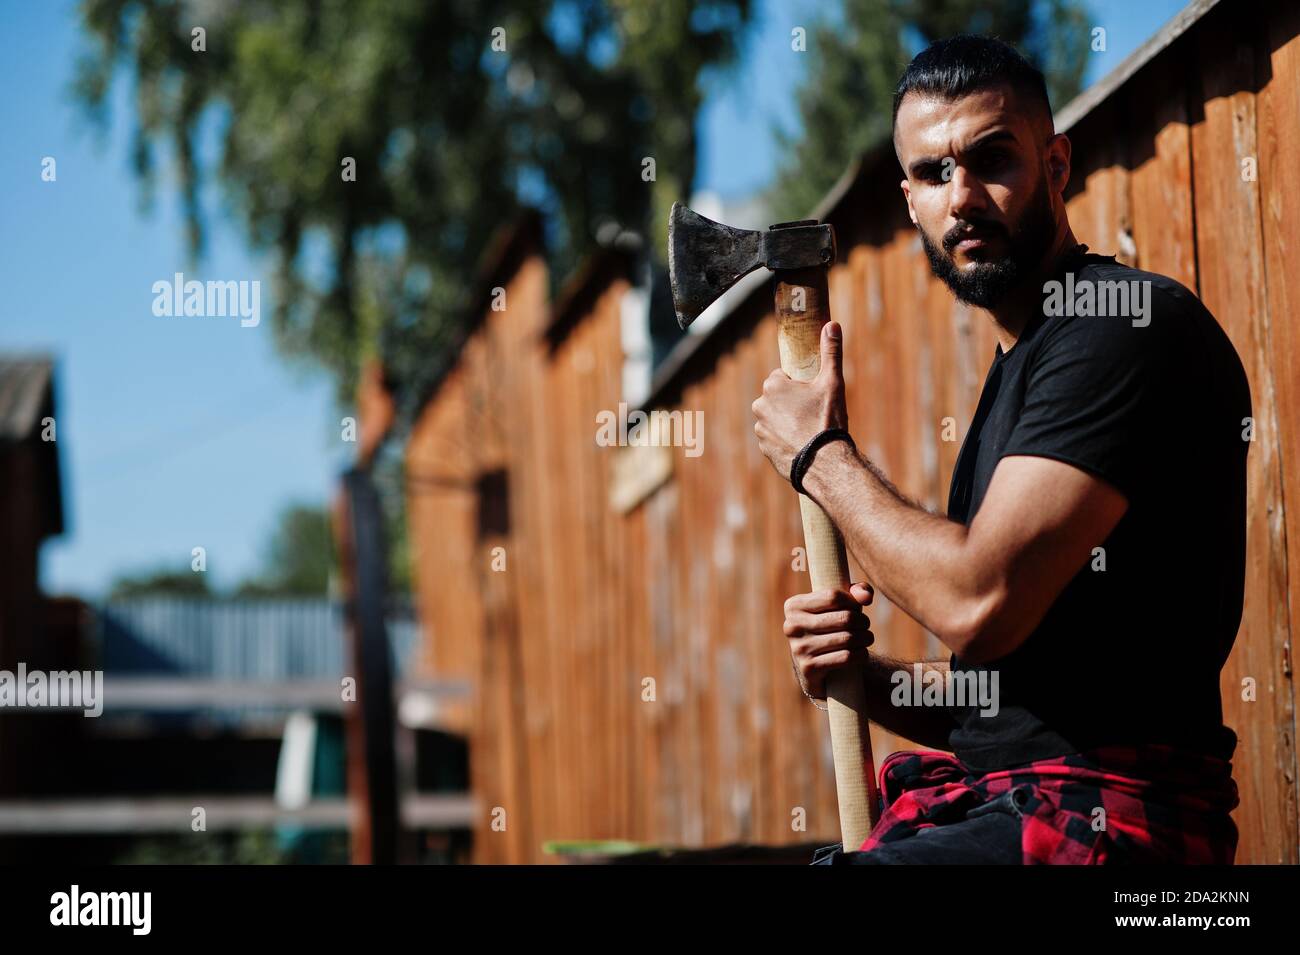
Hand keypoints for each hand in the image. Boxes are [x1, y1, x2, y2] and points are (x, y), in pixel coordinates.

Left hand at [751, 321, 848, 480]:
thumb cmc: (827, 420)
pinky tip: (802, 444)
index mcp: (773, 386)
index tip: (812, 396)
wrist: (824, 463)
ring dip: (787, 422)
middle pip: (778, 398)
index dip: (799, 386)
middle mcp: (760, 406)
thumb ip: (831, 352)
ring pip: (775, 418)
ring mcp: (760, 429)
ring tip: (809, 431)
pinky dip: (785, 439)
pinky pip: (774, 438)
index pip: (782, 378)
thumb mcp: (832, 382)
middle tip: (813, 414)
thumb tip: (832, 324)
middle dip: (792, 403)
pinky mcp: (764, 448)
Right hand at [783, 582, 874, 698]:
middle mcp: (792, 626)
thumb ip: (855, 591)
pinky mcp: (809, 668)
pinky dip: (860, 655)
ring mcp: (799, 648)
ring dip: (865, 638)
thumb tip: (866, 597)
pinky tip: (862, 653)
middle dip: (863, 622)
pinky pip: (845, 657)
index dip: (852, 602)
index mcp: (793, 606)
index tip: (857, 609)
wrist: (813, 666)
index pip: (833, 596)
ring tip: (867, 638)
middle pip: (844, 618)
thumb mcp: (835, 606)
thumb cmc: (827, 628)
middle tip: (866, 626)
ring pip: (847, 638)